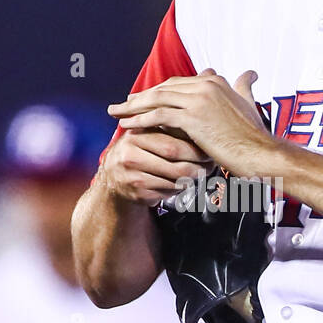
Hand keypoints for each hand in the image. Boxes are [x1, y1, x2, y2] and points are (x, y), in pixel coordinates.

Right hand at [98, 124, 212, 206]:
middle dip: (198, 167)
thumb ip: (164, 129)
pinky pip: (167, 193)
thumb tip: (198, 128)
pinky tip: (182, 183)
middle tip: (210, 165)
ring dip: (192, 180)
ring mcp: (133, 178)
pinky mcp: (137, 194)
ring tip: (200, 173)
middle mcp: (130, 157)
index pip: (172, 145)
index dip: (194, 150)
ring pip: (174, 182)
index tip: (208, 150)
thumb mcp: (144, 135)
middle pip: (175, 166)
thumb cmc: (137, 152)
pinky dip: (179, 189)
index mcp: (135, 136)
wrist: (112, 178)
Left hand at [107, 70, 269, 179]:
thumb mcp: (249, 103)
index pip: (177, 83)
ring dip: (133, 106)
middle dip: (141, 96)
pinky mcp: (193, 117)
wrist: (260, 152)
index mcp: (214, 82)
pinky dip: (140, 119)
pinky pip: (159, 115)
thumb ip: (244, 86)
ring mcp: (198, 100)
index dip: (158, 91)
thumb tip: (250, 74)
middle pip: (164, 88)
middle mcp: (205, 85)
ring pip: (157, 99)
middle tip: (123, 104)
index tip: (142, 98)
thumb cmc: (255, 135)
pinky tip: (128, 125)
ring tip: (117, 113)